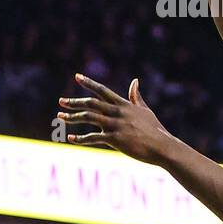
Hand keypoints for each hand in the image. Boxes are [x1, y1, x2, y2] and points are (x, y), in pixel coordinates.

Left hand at [58, 74, 172, 162]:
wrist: (162, 146)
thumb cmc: (155, 129)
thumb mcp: (145, 110)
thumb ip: (136, 96)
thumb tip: (135, 81)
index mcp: (124, 105)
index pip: (102, 90)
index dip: (89, 83)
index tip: (77, 76)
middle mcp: (118, 112)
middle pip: (91, 103)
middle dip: (74, 102)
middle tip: (61, 101)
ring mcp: (116, 125)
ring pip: (89, 118)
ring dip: (73, 117)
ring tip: (60, 117)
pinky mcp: (115, 139)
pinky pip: (93, 138)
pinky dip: (81, 138)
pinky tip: (71, 138)